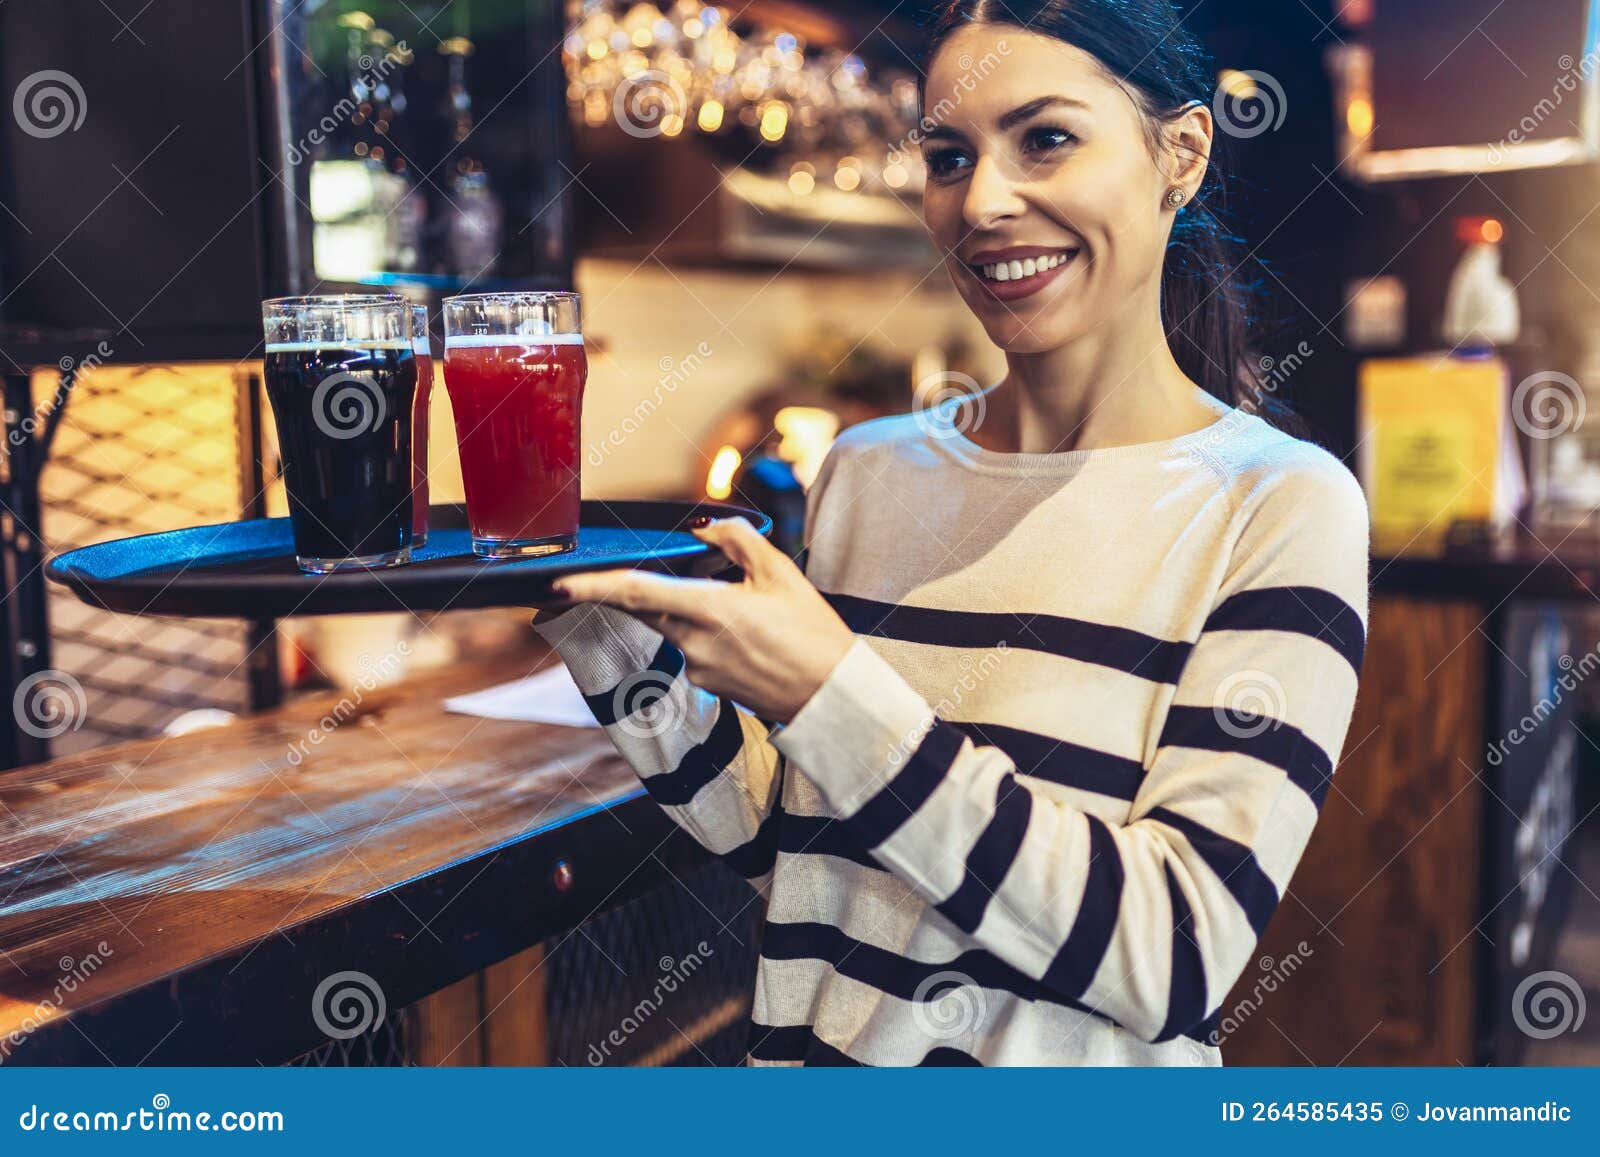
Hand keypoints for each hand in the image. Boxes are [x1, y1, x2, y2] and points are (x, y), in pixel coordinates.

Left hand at [551, 519, 855, 723]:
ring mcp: (698, 669)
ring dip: (692, 607)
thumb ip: (737, 540)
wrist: (832, 697)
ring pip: (674, 624)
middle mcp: (693, 644)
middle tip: (660, 573)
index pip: (635, 594)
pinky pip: (693, 645)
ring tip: (752, 611)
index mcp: (709, 611)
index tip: (556, 583)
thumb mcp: (782, 573)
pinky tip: (749, 633)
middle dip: (641, 588)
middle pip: (649, 606)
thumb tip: (702, 529)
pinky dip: (707, 630)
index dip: (591, 586)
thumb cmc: (813, 634)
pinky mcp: (707, 684)